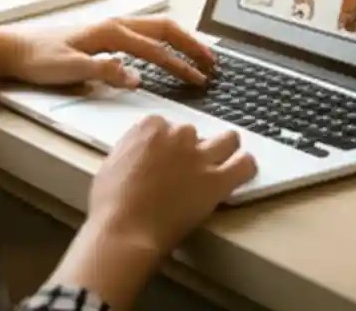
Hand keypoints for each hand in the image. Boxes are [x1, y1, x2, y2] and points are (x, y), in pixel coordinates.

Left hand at [0, 17, 215, 87]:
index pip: (155, 49)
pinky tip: (168, 51)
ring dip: (181, 39)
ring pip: (157, 28)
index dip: (179, 65)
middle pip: (165, 29)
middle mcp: (116, 25)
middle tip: (212, 62)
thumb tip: (137, 77)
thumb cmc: (37, 60)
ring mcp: (112, 27)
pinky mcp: (106, 34)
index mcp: (111, 33)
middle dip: (192, 44)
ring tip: (200, 55)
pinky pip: (145, 33)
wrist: (11, 49)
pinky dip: (165, 40)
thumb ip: (105, 71)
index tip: (198, 79)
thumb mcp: (69, 69)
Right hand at [48, 116, 256, 308]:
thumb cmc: (110, 205)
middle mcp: (179, 136)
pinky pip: (246, 165)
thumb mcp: (111, 164)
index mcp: (150, 128)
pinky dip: (246, 167)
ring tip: (220, 164)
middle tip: (184, 170)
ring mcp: (201, 157)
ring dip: (226, 149)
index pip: (165, 125)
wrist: (124, 230)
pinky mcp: (218, 180)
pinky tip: (239, 175)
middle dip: (191, 148)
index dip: (165, 144)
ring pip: (229, 139)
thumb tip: (142, 154)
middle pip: (194, 134)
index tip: (162, 159)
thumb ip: (133, 151)